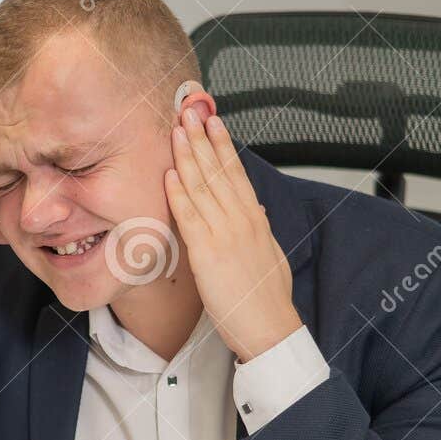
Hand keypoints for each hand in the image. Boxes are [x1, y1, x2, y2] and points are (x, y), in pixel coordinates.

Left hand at [165, 108, 302, 362]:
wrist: (270, 328)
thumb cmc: (268, 299)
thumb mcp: (269, 254)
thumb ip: (259, 228)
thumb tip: (255, 209)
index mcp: (255, 220)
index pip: (237, 173)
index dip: (223, 145)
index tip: (212, 121)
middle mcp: (241, 221)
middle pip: (219, 171)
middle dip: (202, 139)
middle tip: (188, 111)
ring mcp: (224, 235)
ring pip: (203, 188)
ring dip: (187, 157)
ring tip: (176, 131)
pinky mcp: (207, 255)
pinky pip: (190, 218)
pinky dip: (179, 194)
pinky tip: (170, 174)